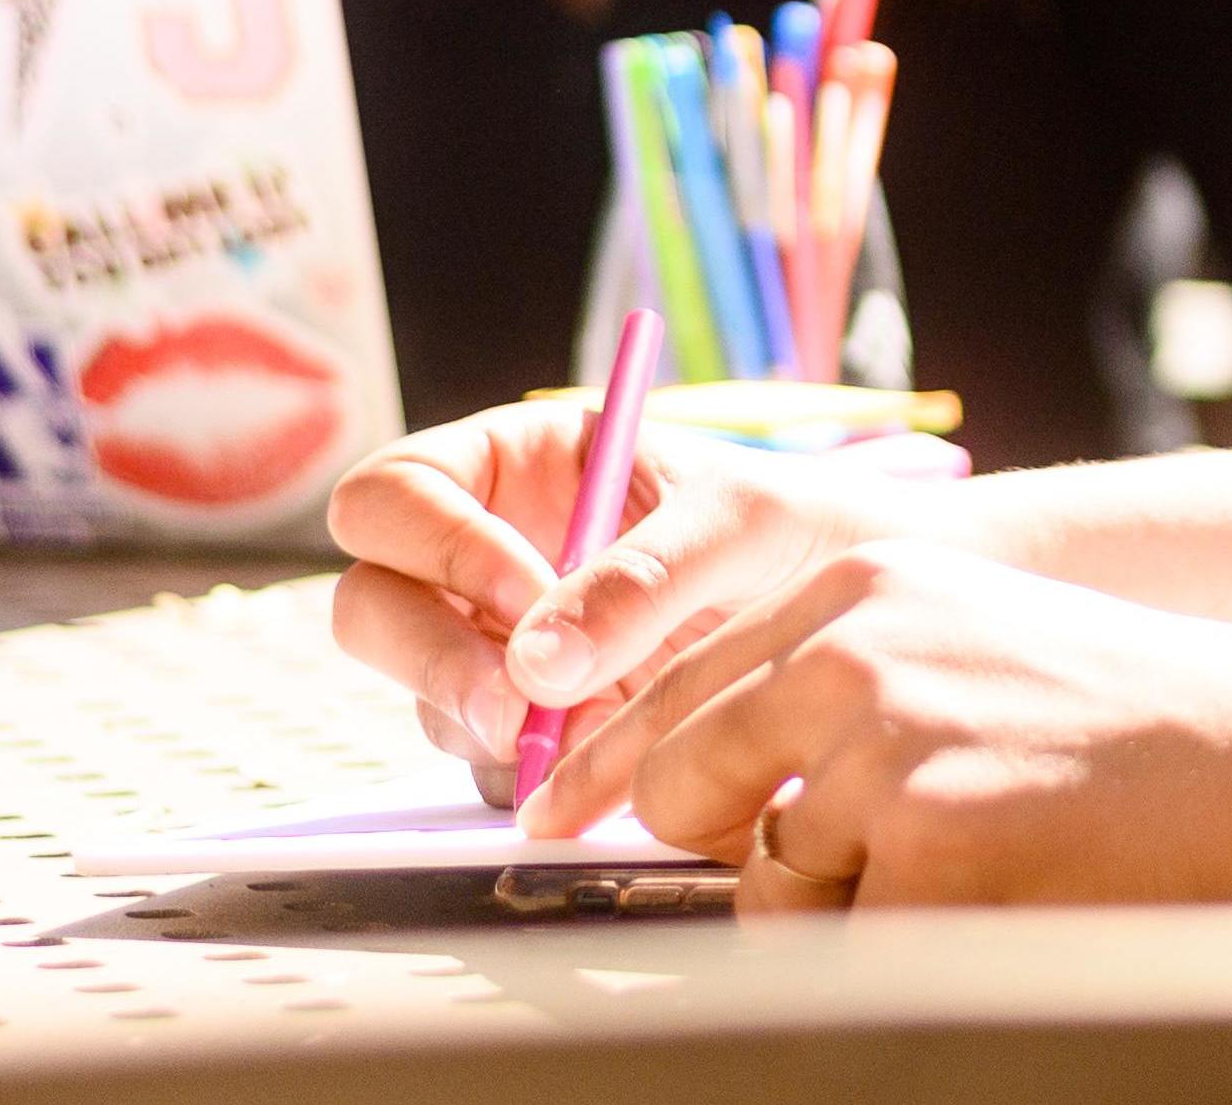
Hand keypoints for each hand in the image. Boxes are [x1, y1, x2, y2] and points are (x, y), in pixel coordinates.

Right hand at [321, 403, 951, 804]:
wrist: (859, 614)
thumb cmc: (799, 528)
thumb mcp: (739, 523)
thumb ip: (641, 578)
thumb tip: (536, 664)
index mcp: (512, 464)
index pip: (395, 494)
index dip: (434, 545)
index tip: (523, 596)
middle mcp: (483, 553)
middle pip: (372, 602)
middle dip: (429, 657)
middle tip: (517, 709)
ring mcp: (498, 645)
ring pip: (423, 692)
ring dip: (482, 723)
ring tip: (586, 733)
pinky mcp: (533, 725)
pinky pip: (485, 758)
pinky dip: (529, 769)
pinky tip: (604, 757)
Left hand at [571, 541, 1231, 915]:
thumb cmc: (1121, 716)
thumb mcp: (959, 639)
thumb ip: (826, 677)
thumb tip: (671, 772)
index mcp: (852, 583)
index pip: (669, 683)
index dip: (606, 760)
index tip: (551, 808)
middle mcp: (847, 650)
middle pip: (674, 785)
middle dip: (713, 843)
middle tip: (819, 860)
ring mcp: (881, 752)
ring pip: (763, 881)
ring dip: (836, 899)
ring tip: (975, 855)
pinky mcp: (924, 853)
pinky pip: (839, 946)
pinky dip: (899, 947)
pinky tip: (999, 894)